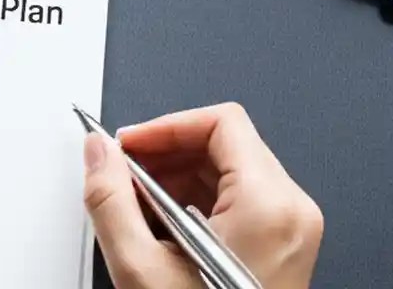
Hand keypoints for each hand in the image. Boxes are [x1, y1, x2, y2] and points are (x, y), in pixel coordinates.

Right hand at [83, 103, 322, 288]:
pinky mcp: (283, 246)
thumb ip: (110, 199)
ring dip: (176, 177)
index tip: (128, 145)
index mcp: (269, 206)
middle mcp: (292, 211)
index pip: (221, 122)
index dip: (165, 125)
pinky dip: (195, 201)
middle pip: (225, 143)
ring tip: (136, 207)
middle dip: (165, 153)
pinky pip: (238, 199)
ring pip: (230, 169)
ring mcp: (292, 230)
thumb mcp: (140, 270)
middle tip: (123, 174)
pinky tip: (161, 229)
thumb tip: (99, 153)